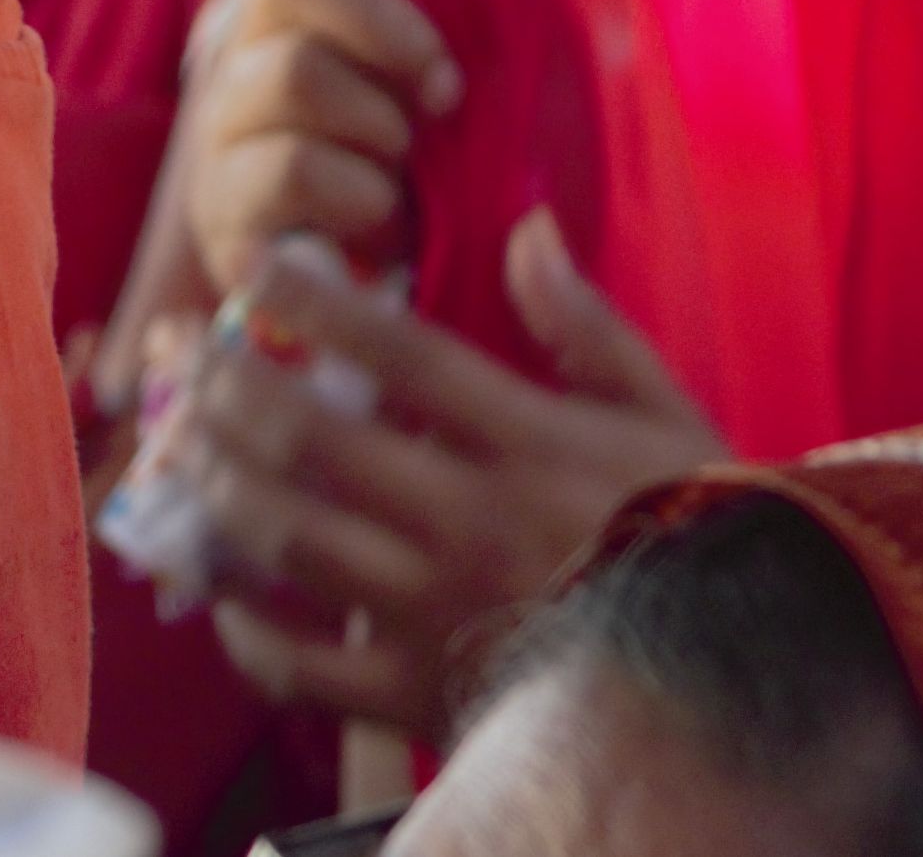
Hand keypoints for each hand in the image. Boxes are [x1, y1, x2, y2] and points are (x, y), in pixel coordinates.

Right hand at [181, 0, 459, 293]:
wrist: (367, 267)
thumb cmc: (402, 152)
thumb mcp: (423, 72)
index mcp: (273, 18)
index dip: (382, 16)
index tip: (442, 76)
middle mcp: (226, 74)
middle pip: (300, 58)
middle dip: (384, 106)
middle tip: (419, 141)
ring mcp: (213, 150)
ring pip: (292, 108)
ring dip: (374, 151)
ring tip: (394, 185)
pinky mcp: (222, 221)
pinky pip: (289, 176)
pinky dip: (361, 200)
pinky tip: (377, 227)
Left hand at [183, 215, 728, 735]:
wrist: (741, 689)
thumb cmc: (703, 535)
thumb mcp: (663, 416)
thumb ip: (585, 327)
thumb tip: (526, 227)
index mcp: (530, 445)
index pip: (399, 352)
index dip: (312, 302)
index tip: (258, 267)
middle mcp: (471, 524)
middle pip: (311, 439)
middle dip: (227, 385)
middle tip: (186, 350)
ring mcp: (437, 613)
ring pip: (288, 539)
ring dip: (216, 481)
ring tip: (181, 441)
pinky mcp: (418, 694)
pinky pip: (302, 668)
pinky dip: (245, 632)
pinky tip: (222, 591)